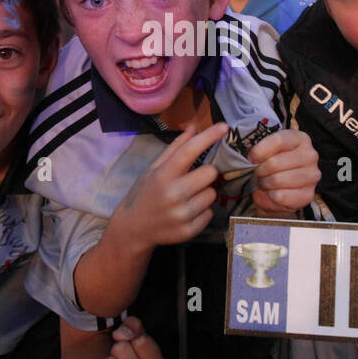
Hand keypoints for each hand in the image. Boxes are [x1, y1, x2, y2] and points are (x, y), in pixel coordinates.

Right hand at [111, 122, 228, 249]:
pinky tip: (187, 211)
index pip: (190, 151)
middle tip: (194, 178)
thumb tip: (194, 126)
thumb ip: (175, 148)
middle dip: (205, 173)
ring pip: (212, 194)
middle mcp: (173, 194)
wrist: (133, 228)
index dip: (209, 137)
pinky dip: (202, 211)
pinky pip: (210, 213)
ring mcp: (182, 214)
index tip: (224, 127)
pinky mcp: (189, 231)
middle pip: (210, 173)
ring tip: (188, 197)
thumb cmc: (144, 193)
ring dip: (204, 193)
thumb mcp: (154, 168)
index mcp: (163, 175)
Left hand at [248, 128, 320, 215]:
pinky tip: (271, 194)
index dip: (259, 151)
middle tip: (259, 174)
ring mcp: (312, 176)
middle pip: (274, 163)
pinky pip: (280, 197)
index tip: (251, 158)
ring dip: (265, 184)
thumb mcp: (268, 152)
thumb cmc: (274, 167)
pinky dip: (269, 198)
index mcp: (300, 139)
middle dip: (260, 171)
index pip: (278, 141)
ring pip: (277, 180)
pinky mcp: (308, 195)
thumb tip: (253, 157)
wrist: (280, 190)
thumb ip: (260, 151)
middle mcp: (310, 156)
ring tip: (265, 183)